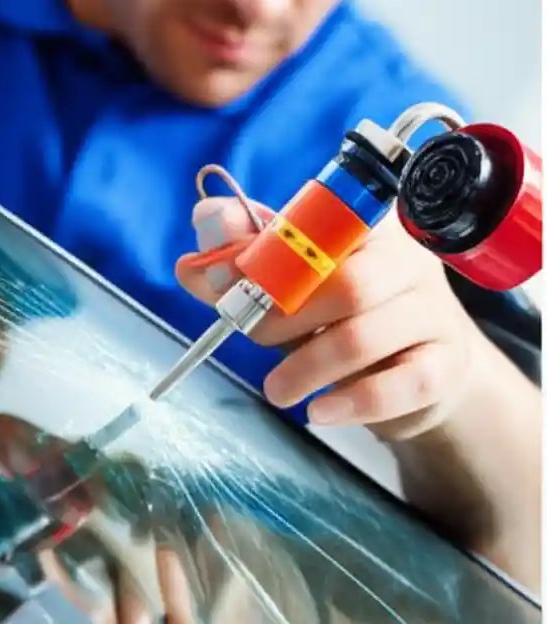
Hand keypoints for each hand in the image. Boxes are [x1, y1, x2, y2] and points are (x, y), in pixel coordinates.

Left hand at [176, 195, 500, 439]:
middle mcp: (407, 261)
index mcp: (364, 224)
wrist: (413, 370)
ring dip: (307, 367)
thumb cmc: (337, 314)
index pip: (323, 224)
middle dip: (283, 317)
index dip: (271, 254)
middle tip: (248, 337)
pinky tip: (321, 413)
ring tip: (276, 390)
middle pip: (347, 284)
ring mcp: (432, 312)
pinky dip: (354, 402)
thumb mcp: (285, 281)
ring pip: (365, 336)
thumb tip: (191, 264)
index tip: (230, 284)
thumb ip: (238, 264)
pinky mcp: (446, 365)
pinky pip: (403, 384)